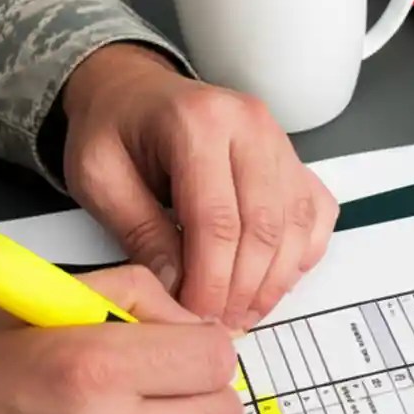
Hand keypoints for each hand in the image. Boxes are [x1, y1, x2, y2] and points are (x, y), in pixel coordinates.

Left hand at [62, 44, 338, 331]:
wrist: (132, 91)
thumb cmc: (113, 129)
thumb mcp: (99, 177)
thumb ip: (139, 231)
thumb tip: (178, 287)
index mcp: (197, 122)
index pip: (216, 221)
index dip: (210, 280)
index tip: (194, 316)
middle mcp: (250, 125)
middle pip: (263, 227)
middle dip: (243, 288)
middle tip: (218, 323)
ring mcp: (279, 139)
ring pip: (295, 225)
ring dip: (273, 280)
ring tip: (241, 312)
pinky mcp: (292, 158)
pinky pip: (314, 214)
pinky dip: (298, 255)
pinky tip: (270, 279)